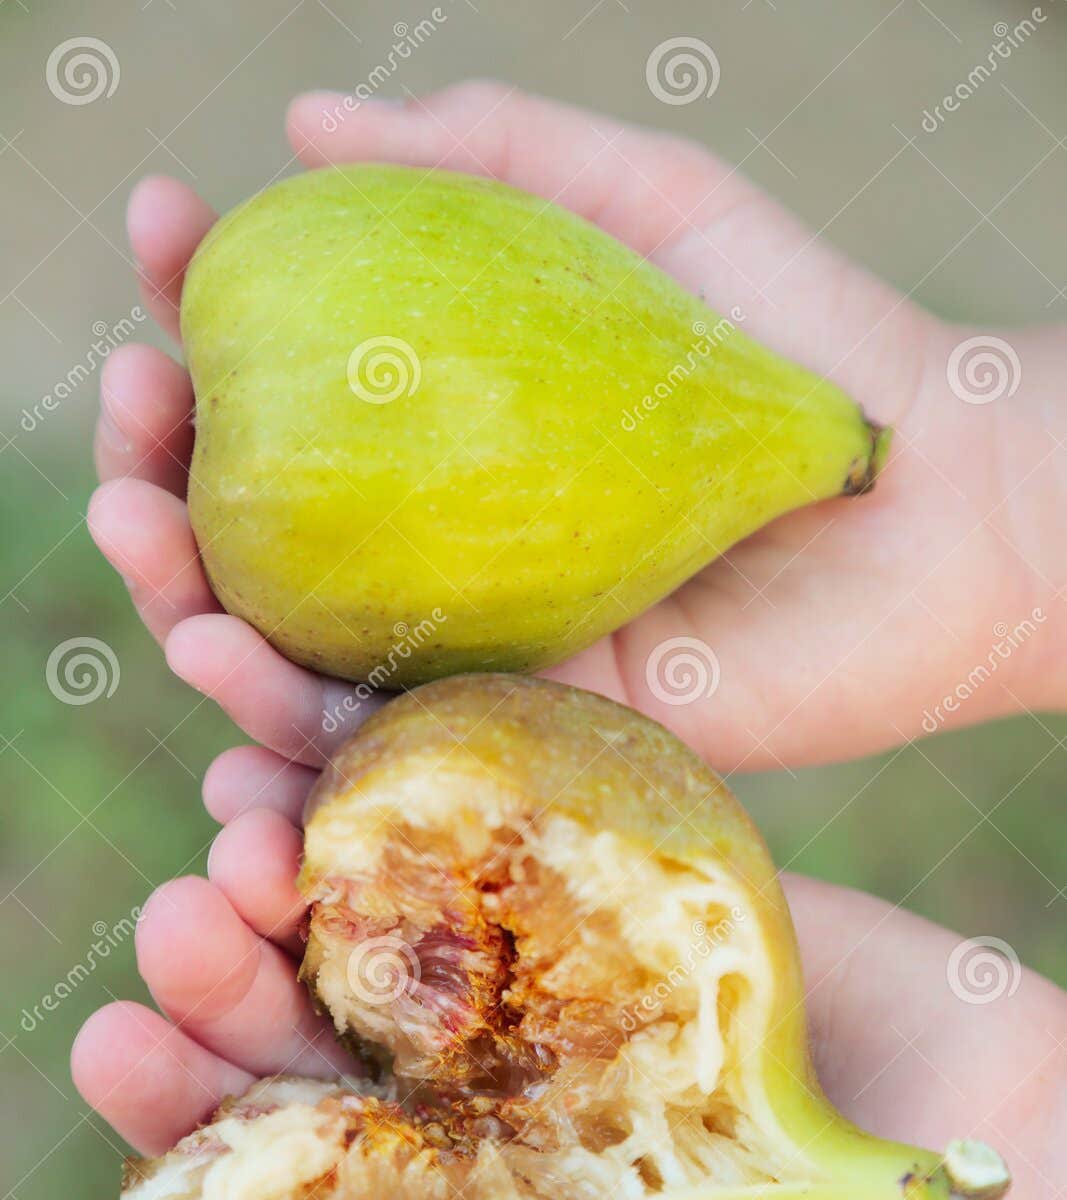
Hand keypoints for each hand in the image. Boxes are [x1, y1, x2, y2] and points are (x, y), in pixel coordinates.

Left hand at [71, 745, 1066, 1199]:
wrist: (999, 1194)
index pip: (267, 1154)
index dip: (180, 1105)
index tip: (125, 1046)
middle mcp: (472, 1081)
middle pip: (301, 1013)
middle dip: (219, 966)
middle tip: (178, 919)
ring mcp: (542, 968)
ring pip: (380, 895)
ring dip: (295, 844)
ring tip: (246, 813)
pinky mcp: (618, 872)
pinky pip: (505, 809)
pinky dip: (425, 769)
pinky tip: (362, 740)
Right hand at [88, 82, 1064, 776]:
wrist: (935, 507)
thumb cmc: (803, 347)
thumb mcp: (648, 204)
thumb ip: (492, 151)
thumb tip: (308, 116)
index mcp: (448, 432)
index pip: (284, 379)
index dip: (195, 309)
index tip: (159, 235)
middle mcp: (443, 550)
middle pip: (257, 529)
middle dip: (155, 469)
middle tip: (128, 409)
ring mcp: (477, 653)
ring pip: (289, 652)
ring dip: (181, 600)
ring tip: (139, 534)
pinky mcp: (520, 739)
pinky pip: (380, 748)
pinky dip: (280, 725)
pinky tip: (218, 665)